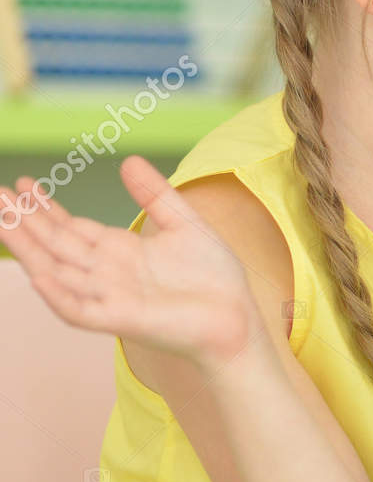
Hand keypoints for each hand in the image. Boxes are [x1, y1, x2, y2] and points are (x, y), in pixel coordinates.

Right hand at [0, 157, 257, 368]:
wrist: (239, 320)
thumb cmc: (215, 279)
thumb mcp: (185, 224)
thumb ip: (156, 195)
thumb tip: (129, 161)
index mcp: (119, 251)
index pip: (71, 228)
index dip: (45, 208)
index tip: (21, 184)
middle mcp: (107, 274)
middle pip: (56, 245)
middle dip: (24, 221)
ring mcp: (111, 297)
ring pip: (58, 272)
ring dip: (29, 250)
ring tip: (3, 221)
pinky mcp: (123, 320)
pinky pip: (80, 310)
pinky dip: (58, 295)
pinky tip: (38, 274)